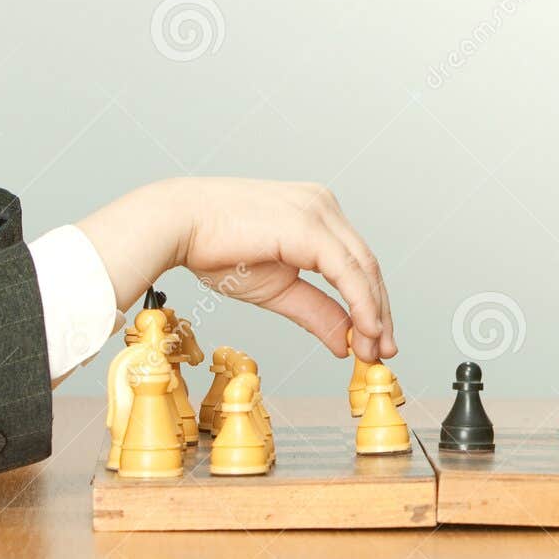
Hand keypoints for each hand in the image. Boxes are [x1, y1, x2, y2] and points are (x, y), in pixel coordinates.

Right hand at [77, 178, 394, 361]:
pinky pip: (347, 271)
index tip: (373, 341)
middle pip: (366, 265)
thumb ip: (314, 312)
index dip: (370, 304)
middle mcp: (323, 205)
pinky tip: (364, 332)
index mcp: (315, 212)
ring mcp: (318, 211)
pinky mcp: (309, 225)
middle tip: (381, 353)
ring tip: (373, 351)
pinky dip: (361, 305)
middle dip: (378, 313)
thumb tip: (344, 344)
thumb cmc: (214, 248)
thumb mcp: (276, 289)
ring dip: (374, 314)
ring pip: (363, 268)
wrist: (176, 225)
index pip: (355, 262)